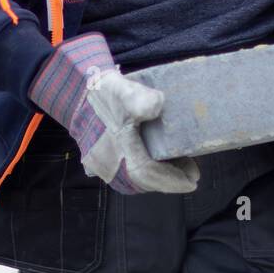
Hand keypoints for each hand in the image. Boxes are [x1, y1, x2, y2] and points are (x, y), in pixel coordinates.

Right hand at [28, 33, 198, 194]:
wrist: (79, 91)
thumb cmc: (104, 93)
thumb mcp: (122, 91)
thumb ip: (139, 98)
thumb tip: (158, 105)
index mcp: (119, 151)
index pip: (148, 174)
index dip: (172, 180)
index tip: (194, 181)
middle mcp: (111, 163)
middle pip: (144, 180)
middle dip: (168, 178)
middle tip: (191, 171)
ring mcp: (105, 162)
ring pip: (136, 177)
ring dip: (157, 173)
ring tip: (178, 163)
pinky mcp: (104, 157)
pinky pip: (127, 169)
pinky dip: (145, 168)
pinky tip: (156, 157)